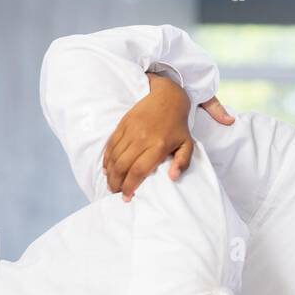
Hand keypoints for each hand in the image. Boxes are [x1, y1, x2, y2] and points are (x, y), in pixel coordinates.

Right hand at [102, 76, 234, 200]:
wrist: (167, 97)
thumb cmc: (178, 125)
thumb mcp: (188, 144)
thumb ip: (182, 162)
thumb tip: (173, 177)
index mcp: (158, 146)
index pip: (139, 170)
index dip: (130, 186)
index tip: (127, 197)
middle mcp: (142, 138)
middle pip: (123, 166)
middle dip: (116, 183)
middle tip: (115, 192)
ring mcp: (130, 130)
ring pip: (114, 156)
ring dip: (109, 172)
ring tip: (110, 183)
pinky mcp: (123, 123)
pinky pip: (111, 144)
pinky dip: (106, 158)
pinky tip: (106, 168)